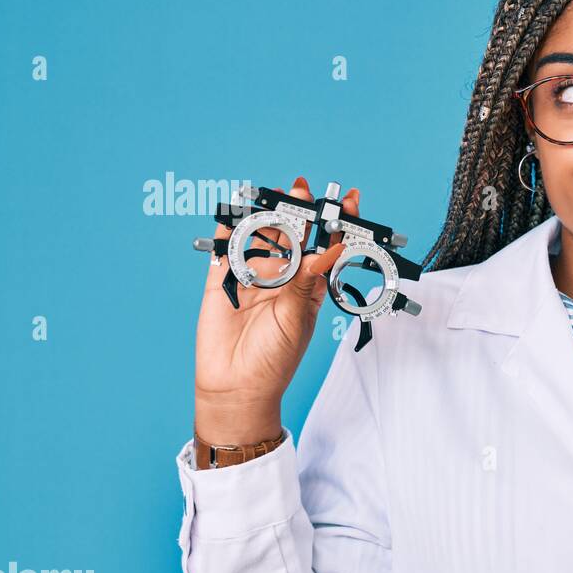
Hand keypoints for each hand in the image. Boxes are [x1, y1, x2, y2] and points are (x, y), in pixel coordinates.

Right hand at [193, 177, 358, 443]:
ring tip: (274, 194)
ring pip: (260, 235)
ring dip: (267, 213)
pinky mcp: (222, 279)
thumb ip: (306, 282)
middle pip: (294, 234)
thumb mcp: (298, 318)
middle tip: (302, 188)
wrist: (235, 385)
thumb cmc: (274, 359)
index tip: (351, 201)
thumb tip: (329, 250)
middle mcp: (283, 276)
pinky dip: (229, 227)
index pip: (327, 246)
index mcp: (309, 285)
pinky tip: (234, 210)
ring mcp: (252, 275)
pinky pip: (225, 247)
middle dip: (300, 209)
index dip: (339, 223)